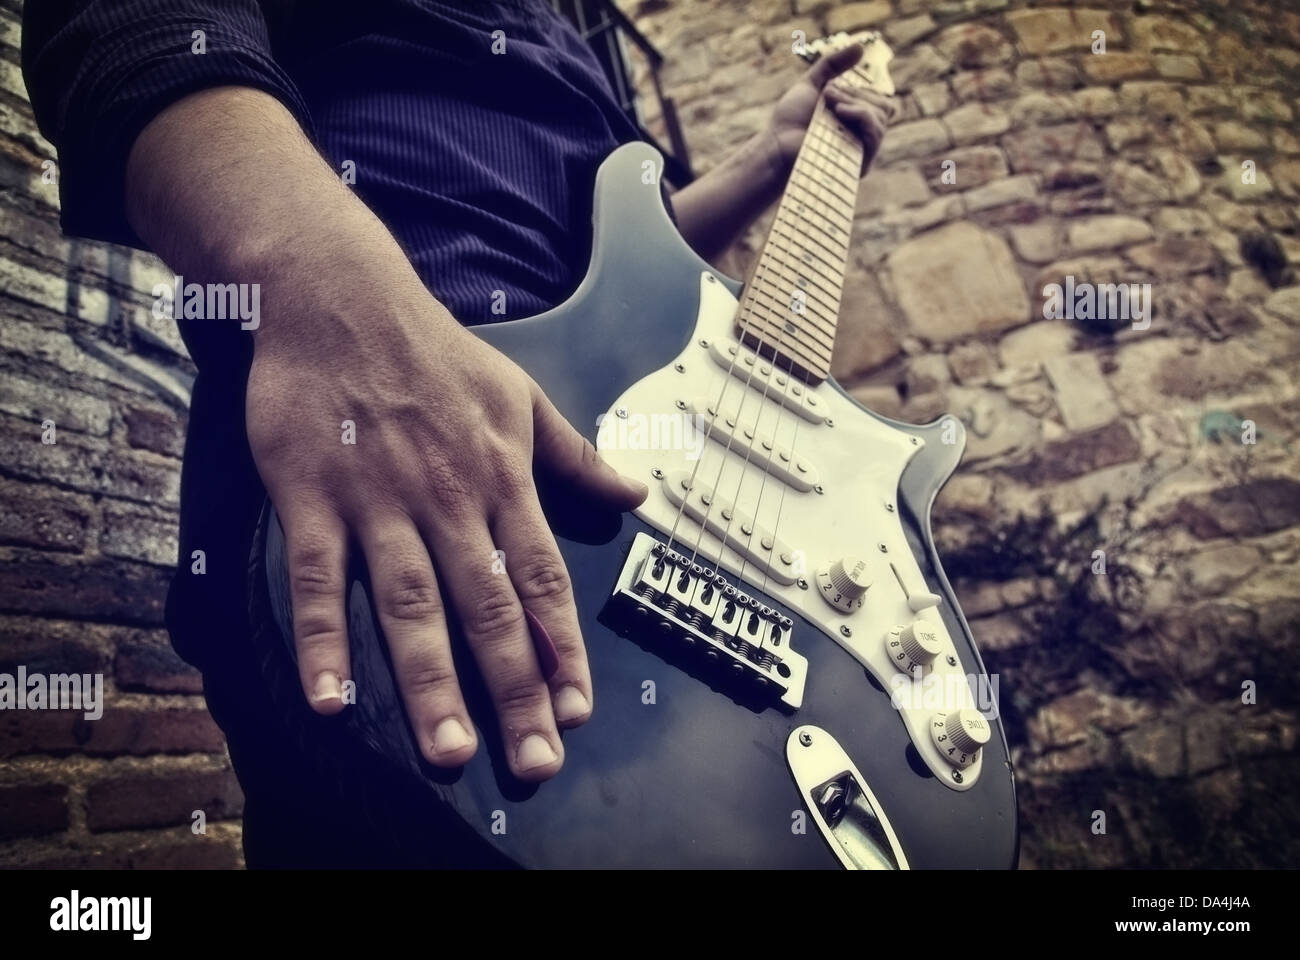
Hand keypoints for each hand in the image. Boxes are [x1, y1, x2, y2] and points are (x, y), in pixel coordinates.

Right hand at [245, 285, 647, 781]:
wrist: (342, 296)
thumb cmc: (436, 352)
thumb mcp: (523, 396)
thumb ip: (576, 454)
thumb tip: (635, 494)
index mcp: (503, 479)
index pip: (542, 580)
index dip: (562, 649)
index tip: (576, 709)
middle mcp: (449, 498)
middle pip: (488, 607)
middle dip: (514, 689)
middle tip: (533, 760)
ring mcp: (379, 500)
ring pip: (411, 603)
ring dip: (430, 680)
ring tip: (447, 749)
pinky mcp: (312, 495)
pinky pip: (320, 577)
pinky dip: (324, 637)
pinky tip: (332, 696)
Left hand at [767, 42, 896, 175]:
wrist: (777, 144)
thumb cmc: (791, 119)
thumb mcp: (813, 83)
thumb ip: (834, 64)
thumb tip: (861, 46)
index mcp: (856, 118)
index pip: (878, 99)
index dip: (860, 89)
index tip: (831, 88)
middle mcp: (863, 135)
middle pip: (883, 106)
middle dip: (857, 94)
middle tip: (828, 96)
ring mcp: (862, 150)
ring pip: (881, 117)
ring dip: (856, 103)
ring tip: (830, 105)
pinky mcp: (859, 162)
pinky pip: (875, 133)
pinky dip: (861, 115)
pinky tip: (840, 112)